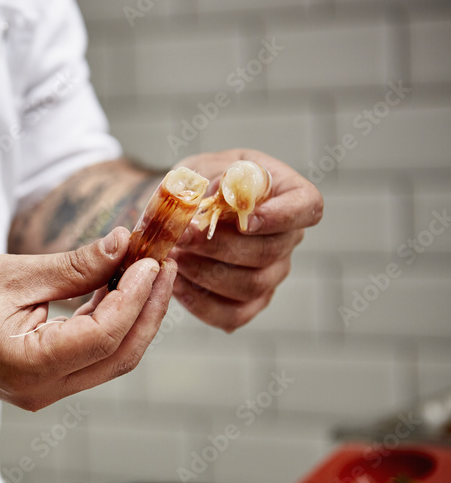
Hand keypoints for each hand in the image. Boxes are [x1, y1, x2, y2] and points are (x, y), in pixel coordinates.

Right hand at [0, 228, 175, 410]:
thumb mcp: (12, 276)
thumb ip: (73, 267)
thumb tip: (122, 246)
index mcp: (29, 366)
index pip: (104, 335)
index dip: (136, 297)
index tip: (151, 261)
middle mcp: (41, 389)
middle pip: (120, 356)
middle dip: (147, 310)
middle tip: (162, 265)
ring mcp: (42, 391)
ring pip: (110, 360)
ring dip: (133, 317)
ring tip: (145, 272)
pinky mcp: (42, 382)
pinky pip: (90, 359)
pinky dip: (109, 326)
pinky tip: (117, 291)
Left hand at [167, 148, 323, 331]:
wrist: (177, 213)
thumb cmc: (197, 185)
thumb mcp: (203, 167)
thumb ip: (214, 179)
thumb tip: (220, 196)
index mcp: (287, 194)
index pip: (307, 207)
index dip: (282, 217)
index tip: (246, 219)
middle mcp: (287, 238)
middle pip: (269, 252)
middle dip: (219, 246)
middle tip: (183, 237)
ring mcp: (271, 273)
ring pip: (251, 286)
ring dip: (206, 273)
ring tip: (174, 257)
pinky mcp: (249, 302)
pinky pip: (233, 315)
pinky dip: (201, 303)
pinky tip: (175, 282)